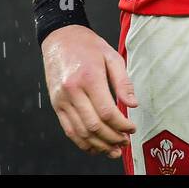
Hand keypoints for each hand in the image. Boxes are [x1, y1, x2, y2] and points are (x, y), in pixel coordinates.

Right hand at [42, 24, 137, 158]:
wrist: (60, 38)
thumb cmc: (87, 45)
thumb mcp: (112, 56)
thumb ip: (124, 82)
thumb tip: (133, 104)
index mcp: (89, 78)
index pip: (106, 111)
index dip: (121, 125)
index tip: (132, 128)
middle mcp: (72, 91)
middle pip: (93, 125)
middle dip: (112, 138)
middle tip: (125, 142)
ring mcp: (61, 100)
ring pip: (80, 132)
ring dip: (98, 145)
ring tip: (113, 150)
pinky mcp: (55, 105)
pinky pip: (68, 129)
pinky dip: (82, 142)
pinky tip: (95, 147)